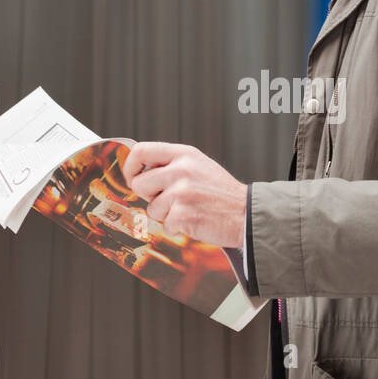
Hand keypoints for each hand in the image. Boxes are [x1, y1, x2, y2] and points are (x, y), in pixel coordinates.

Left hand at [121, 141, 247, 249]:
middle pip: (139, 183)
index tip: (133, 178)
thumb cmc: (221, 193)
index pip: (141, 151)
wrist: (246, 214)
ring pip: (151, 208)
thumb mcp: (198, 165)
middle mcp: (181, 170)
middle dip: (149, 196)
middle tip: (168, 200)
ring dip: (166, 214)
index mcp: (184, 154)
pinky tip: (194, 220)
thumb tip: (140, 170)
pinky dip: (177, 227)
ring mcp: (181, 192)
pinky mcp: (183, 214)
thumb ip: (172, 164)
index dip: (130, 166)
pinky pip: (165, 225)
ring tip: (188, 209)